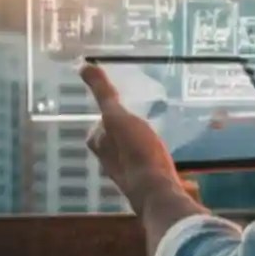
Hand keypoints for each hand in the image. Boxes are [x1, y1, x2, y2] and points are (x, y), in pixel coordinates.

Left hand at [81, 63, 186, 215]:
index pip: (98, 127)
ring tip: (157, 135)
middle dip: (126, 133)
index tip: (121, 106)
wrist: (158, 191)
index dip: (109, 116)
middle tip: (142, 118)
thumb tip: (83, 64)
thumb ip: (102, 93)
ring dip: (143, 147)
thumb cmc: (135, 152)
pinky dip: (158, 160)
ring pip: (134, 155)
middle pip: (116, 142)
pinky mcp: (152, 184)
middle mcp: (111, 163)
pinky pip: (153, 167)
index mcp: (100, 147)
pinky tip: (172, 156)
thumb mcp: (116, 116)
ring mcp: (132, 176)